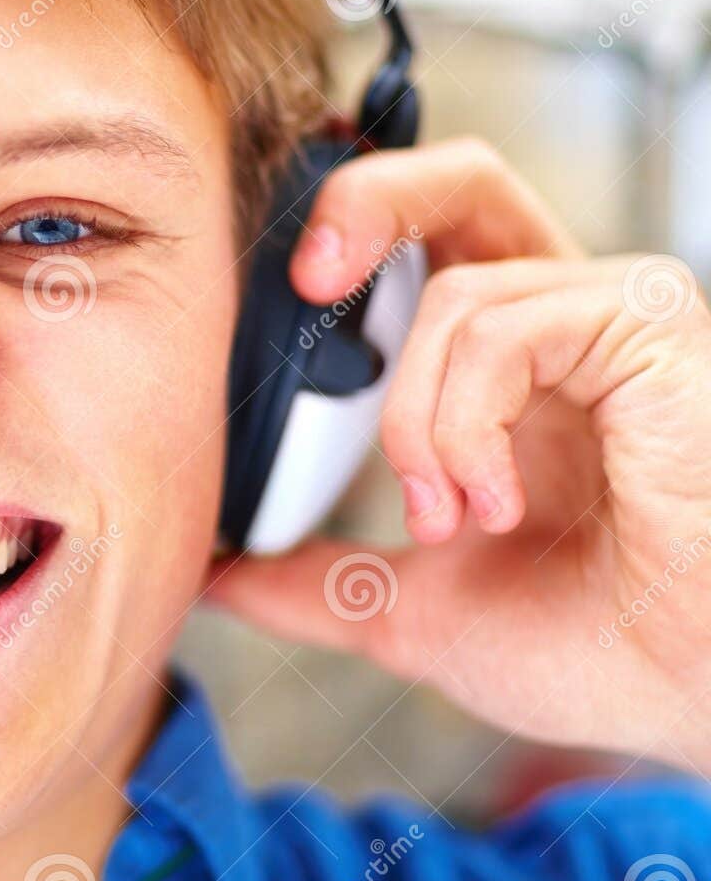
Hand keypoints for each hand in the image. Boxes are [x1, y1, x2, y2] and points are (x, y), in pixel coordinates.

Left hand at [206, 138, 710, 774]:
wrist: (689, 696)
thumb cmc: (595, 651)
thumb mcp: (411, 609)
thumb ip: (315, 582)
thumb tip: (217, 576)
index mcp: (518, 369)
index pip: (430, 239)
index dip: (350, 229)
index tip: (285, 291)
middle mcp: (570, 322)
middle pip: (457, 184)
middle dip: (362, 203)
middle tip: (306, 281)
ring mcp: (618, 317)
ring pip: (453, 299)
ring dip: (417, 426)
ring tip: (453, 517)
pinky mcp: (651, 329)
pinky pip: (503, 332)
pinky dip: (465, 428)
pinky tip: (498, 506)